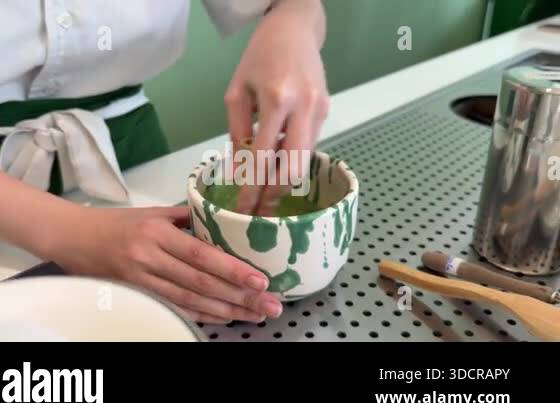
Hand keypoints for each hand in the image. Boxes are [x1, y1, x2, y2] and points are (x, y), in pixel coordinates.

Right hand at [46, 206, 282, 323]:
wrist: (71, 236)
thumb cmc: (115, 222)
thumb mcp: (152, 212)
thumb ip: (186, 220)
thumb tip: (221, 225)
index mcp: (157, 231)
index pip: (201, 254)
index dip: (232, 270)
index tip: (260, 280)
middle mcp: (149, 256)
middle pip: (201, 282)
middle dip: (239, 297)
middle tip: (269, 306)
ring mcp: (140, 279)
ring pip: (189, 301)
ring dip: (225, 311)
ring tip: (252, 316)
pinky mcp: (133, 295)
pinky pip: (172, 308)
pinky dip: (199, 316)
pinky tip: (222, 318)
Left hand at [225, 0, 328, 215]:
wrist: (296, 29)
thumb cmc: (259, 57)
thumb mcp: (237, 91)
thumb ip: (237, 131)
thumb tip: (240, 169)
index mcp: (276, 99)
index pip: (263, 156)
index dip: (253, 187)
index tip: (243, 209)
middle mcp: (303, 107)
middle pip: (294, 168)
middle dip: (275, 194)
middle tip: (260, 211)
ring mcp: (319, 110)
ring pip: (304, 160)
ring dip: (284, 180)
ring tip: (266, 194)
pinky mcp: (326, 111)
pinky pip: (308, 145)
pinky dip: (292, 159)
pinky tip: (278, 165)